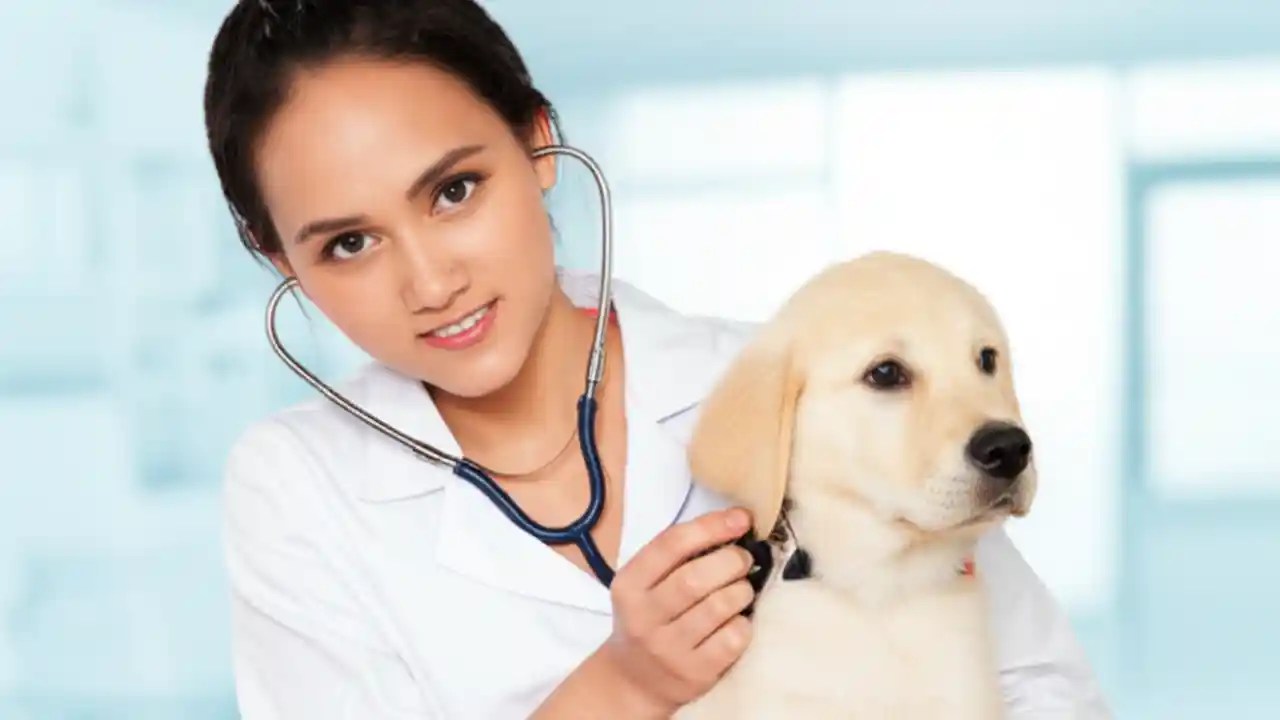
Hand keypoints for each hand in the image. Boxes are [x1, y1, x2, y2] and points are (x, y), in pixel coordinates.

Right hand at [598, 507, 757, 716]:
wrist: (634, 681)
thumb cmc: (649, 618)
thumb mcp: (644, 584)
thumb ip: (676, 555)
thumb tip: (733, 523)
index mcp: (629, 585)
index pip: (672, 544)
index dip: (712, 526)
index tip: (741, 518)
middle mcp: (643, 617)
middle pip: (696, 578)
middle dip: (731, 561)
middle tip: (743, 560)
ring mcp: (668, 649)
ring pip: (719, 606)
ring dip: (742, 590)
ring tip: (742, 589)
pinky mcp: (694, 674)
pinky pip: (732, 639)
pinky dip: (743, 623)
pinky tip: (737, 620)